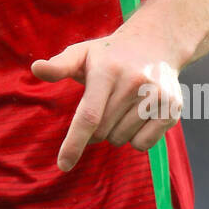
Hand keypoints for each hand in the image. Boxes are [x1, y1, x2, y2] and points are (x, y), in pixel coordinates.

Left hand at [31, 31, 183, 172]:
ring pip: (121, 139)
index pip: (89, 115)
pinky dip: (135, 137)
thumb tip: (36, 68)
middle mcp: (134, 83)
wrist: (156, 43)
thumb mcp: (83, 53)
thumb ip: (59, 65)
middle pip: (103, 132)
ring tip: (123, 105)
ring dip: (115, 131)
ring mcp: (156, 96)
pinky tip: (139, 113)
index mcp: (107, 71)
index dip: (74, 143)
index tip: (63, 165)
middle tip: (103, 104)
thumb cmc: (110, 54)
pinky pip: (143, 144)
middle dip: (95, 129)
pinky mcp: (172, 109)